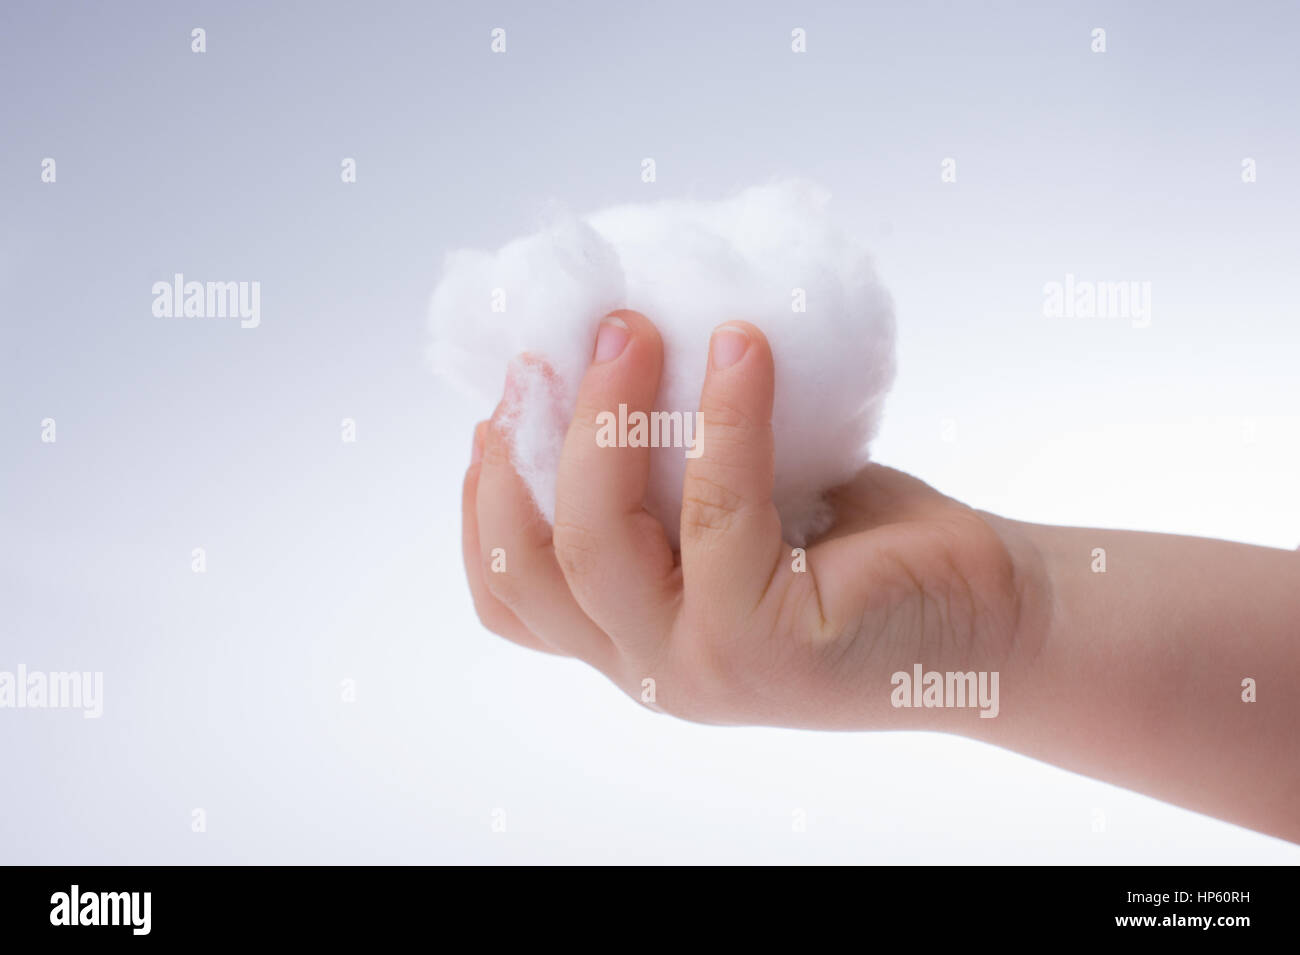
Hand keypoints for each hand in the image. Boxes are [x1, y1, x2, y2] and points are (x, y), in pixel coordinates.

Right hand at [461, 310, 1044, 729]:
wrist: (992, 614)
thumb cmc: (857, 546)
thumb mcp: (730, 509)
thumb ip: (660, 478)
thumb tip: (601, 356)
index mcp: (628, 638)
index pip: (507, 598)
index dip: (480, 504)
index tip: (499, 409)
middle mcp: (649, 669)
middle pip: (533, 563)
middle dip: (527, 442)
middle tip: (560, 344)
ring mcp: (703, 669)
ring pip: (598, 543)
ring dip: (604, 420)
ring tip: (635, 328)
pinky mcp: (773, 649)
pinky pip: (719, 511)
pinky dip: (724, 416)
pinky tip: (742, 346)